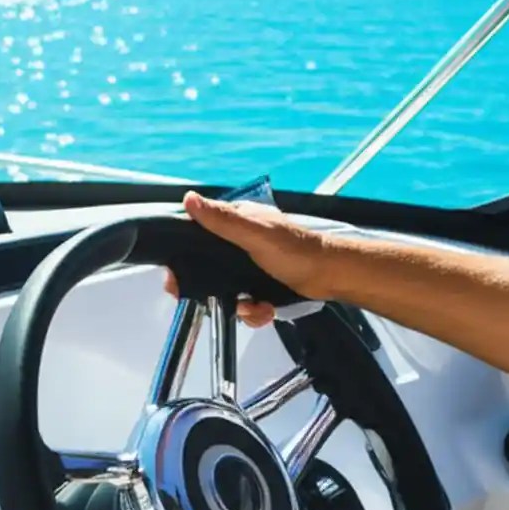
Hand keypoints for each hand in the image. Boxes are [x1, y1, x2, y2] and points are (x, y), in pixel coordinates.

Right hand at [163, 191, 332, 327]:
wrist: (331, 276)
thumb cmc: (296, 250)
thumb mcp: (255, 233)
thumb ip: (222, 220)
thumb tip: (189, 199)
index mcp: (238, 221)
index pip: (198, 232)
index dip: (184, 255)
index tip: (176, 276)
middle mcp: (241, 241)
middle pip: (208, 268)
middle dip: (208, 288)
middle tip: (212, 300)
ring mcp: (251, 265)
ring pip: (226, 289)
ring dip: (237, 304)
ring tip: (251, 306)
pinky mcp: (262, 285)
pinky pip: (245, 302)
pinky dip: (253, 310)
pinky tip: (263, 310)